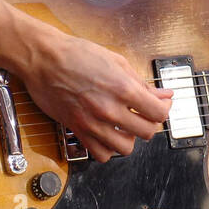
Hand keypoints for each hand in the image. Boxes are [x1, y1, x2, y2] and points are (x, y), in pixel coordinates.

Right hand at [25, 32, 174, 161]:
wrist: (44, 59)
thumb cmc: (76, 54)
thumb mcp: (116, 61)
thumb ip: (141, 82)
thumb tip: (163, 94)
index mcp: (123, 88)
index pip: (158, 113)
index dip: (164, 110)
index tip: (160, 105)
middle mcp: (109, 109)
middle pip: (146, 132)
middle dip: (149, 122)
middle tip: (144, 113)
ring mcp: (93, 123)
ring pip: (126, 148)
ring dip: (130, 138)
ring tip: (125, 126)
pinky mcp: (78, 130)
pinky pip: (101, 154)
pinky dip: (108, 148)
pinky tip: (108, 135)